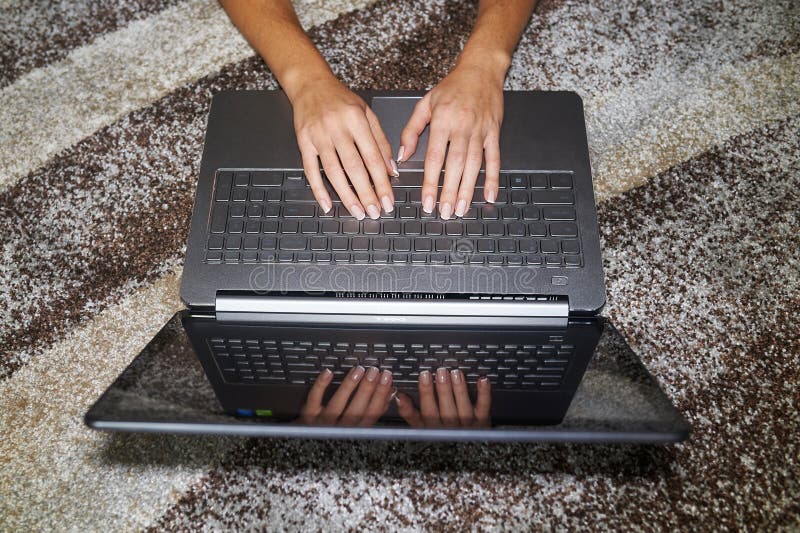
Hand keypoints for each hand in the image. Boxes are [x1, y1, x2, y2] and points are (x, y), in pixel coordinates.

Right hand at [291, 77, 397, 219]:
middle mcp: (337, 127)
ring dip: (346, 196)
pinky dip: (318, 189)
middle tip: (375, 211)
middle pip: (354, 167)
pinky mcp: (303, 141)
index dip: (382, 182)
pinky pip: (310, 170)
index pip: (373, 157)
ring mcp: (318, 135)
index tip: (388, 199)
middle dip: (367, 193)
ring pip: (333, 172)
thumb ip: (381, 141)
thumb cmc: (340, 99)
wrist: (310, 83)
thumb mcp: (367, 113)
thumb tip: (391, 170)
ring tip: (357, 211)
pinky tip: (327, 204)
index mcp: (357, 119)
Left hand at [299, 366, 394, 425]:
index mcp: (356, 432)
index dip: (381, 395)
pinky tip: (328, 372)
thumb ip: (375, 412)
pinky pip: (314, 400)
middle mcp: (341, 430)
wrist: (307, 443)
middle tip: (374, 371)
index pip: (373, 413)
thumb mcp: (359, 426)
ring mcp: (323, 423)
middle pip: (357, 409)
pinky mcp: (307, 416)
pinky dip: (321, 385)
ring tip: (358, 370)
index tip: (387, 378)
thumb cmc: (338, 432)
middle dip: (368, 388)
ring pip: (337, 404)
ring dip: (349, 386)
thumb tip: (390, 394)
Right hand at [396, 368, 490, 427]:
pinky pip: (483, 406)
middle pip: (446, 408)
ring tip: (455, 373)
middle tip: (441, 371)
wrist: (464, 453)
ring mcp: (468, 426)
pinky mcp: (482, 421)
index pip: (428, 411)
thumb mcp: (421, 427)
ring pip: (463, 407)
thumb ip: (409, 412)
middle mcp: (451, 428)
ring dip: (460, 389)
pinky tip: (482, 380)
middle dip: (443, 388)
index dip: (426, 393)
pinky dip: (484, 393)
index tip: (424, 375)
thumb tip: (399, 396)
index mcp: (434, 428)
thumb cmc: (440, 433)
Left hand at [399, 64, 503, 219]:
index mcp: (442, 121)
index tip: (426, 201)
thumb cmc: (452, 87)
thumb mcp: (425, 103)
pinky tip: (490, 195)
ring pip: (474, 166)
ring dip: (469, 190)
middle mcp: (462, 126)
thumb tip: (402, 156)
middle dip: (450, 192)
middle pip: (455, 166)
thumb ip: (411, 130)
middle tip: (445, 213)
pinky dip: (493, 178)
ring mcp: (481, 130)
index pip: (434, 158)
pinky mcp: (494, 132)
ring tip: (463, 209)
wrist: (481, 69)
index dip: (430, 182)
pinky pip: (494, 159)